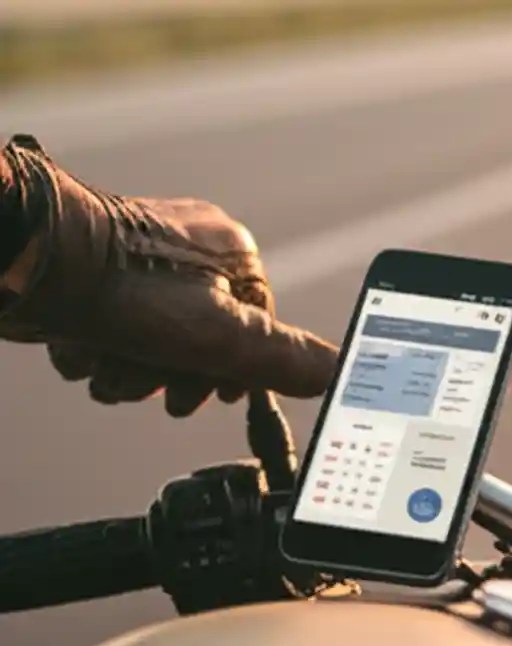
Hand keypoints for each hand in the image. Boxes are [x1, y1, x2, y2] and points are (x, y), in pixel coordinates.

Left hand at [0, 135, 336, 415]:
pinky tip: (83, 344)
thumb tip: (339, 373)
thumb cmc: (121, 289)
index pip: (259, 331)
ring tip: (109, 362)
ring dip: (128, 368)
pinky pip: (114, 327)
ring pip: (153, 341)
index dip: (231, 372)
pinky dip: (98, 348)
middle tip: (151, 377)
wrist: (23, 261)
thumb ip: (282, 358)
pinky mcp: (98, 272)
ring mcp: (142, 258)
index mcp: (234, 252)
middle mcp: (191, 248)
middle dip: (170, 373)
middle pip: (203, 340)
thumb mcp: (219, 335)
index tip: (209, 391)